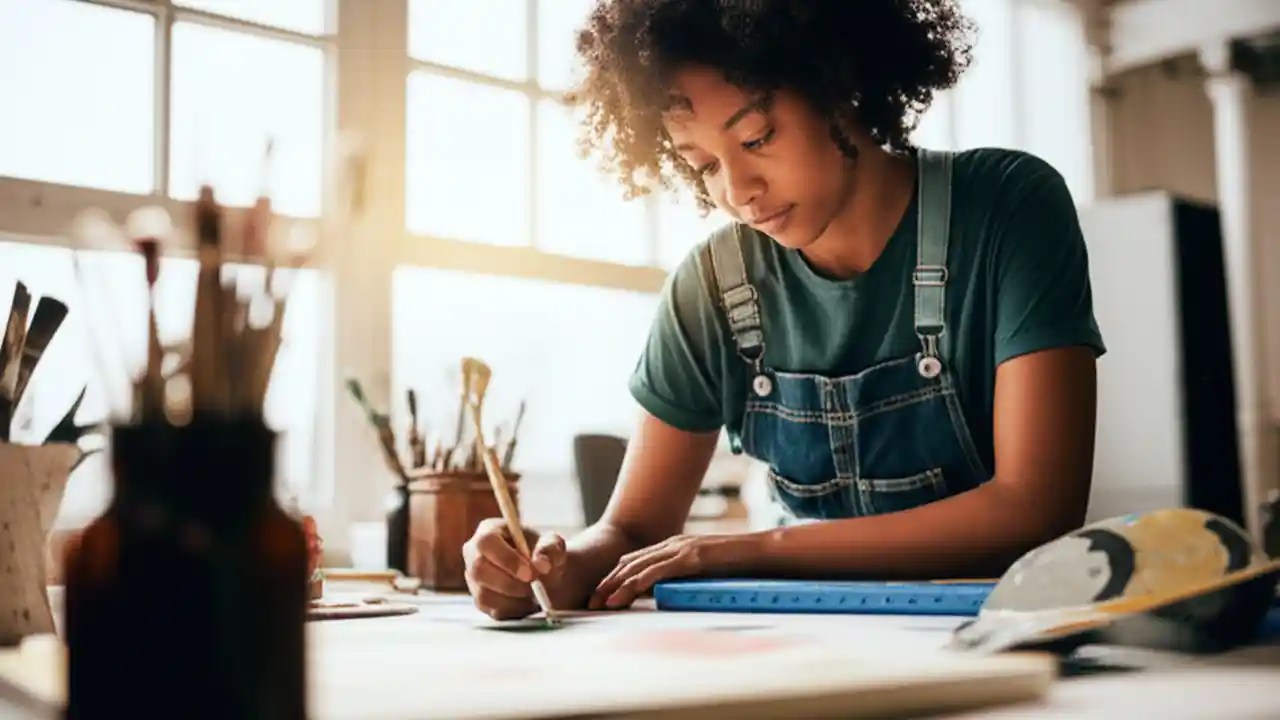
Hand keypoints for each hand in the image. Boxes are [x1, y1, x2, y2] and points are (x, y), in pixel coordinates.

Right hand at [462, 518, 566, 619]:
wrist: (546, 573)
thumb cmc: (544, 552)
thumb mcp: (553, 544)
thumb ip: (549, 549)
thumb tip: (541, 564)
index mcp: (488, 531)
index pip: (486, 542)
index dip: (506, 559)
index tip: (529, 573)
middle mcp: (474, 554)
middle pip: (479, 570)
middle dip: (509, 583)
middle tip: (533, 587)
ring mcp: (474, 579)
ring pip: (485, 595)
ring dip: (514, 598)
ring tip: (533, 592)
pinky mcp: (480, 600)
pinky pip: (492, 610)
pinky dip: (514, 610)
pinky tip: (527, 601)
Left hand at [588, 533, 757, 609]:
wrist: (761, 552)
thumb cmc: (735, 566)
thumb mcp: (702, 573)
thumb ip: (683, 579)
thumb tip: (666, 596)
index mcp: (673, 547)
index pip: (634, 562)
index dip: (614, 578)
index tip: (599, 596)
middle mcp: (672, 544)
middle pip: (629, 563)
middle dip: (607, 583)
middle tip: (590, 602)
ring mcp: (681, 548)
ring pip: (638, 567)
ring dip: (616, 585)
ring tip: (601, 602)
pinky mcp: (691, 557)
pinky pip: (658, 571)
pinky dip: (637, 583)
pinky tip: (625, 594)